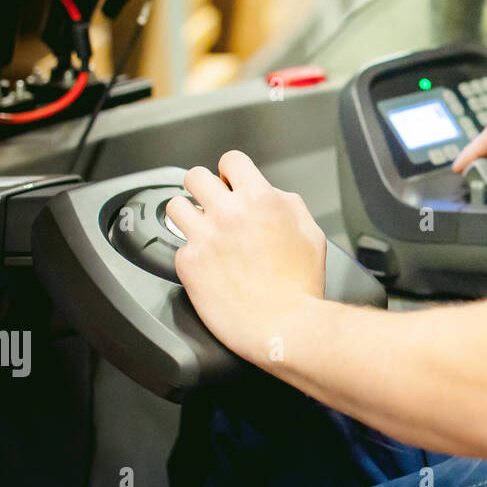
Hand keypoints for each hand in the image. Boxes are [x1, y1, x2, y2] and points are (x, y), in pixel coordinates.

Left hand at [165, 150, 326, 363]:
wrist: (284, 325)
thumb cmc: (301, 285)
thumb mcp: (311, 232)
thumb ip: (288, 204)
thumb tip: (270, 195)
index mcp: (261, 199)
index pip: (231, 160)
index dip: (231, 172)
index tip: (231, 184)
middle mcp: (228, 213)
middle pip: (195, 176)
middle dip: (204, 189)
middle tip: (212, 205)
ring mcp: (205, 237)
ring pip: (175, 206)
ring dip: (188, 215)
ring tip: (201, 230)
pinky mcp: (189, 263)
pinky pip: (178, 246)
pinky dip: (191, 253)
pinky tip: (208, 265)